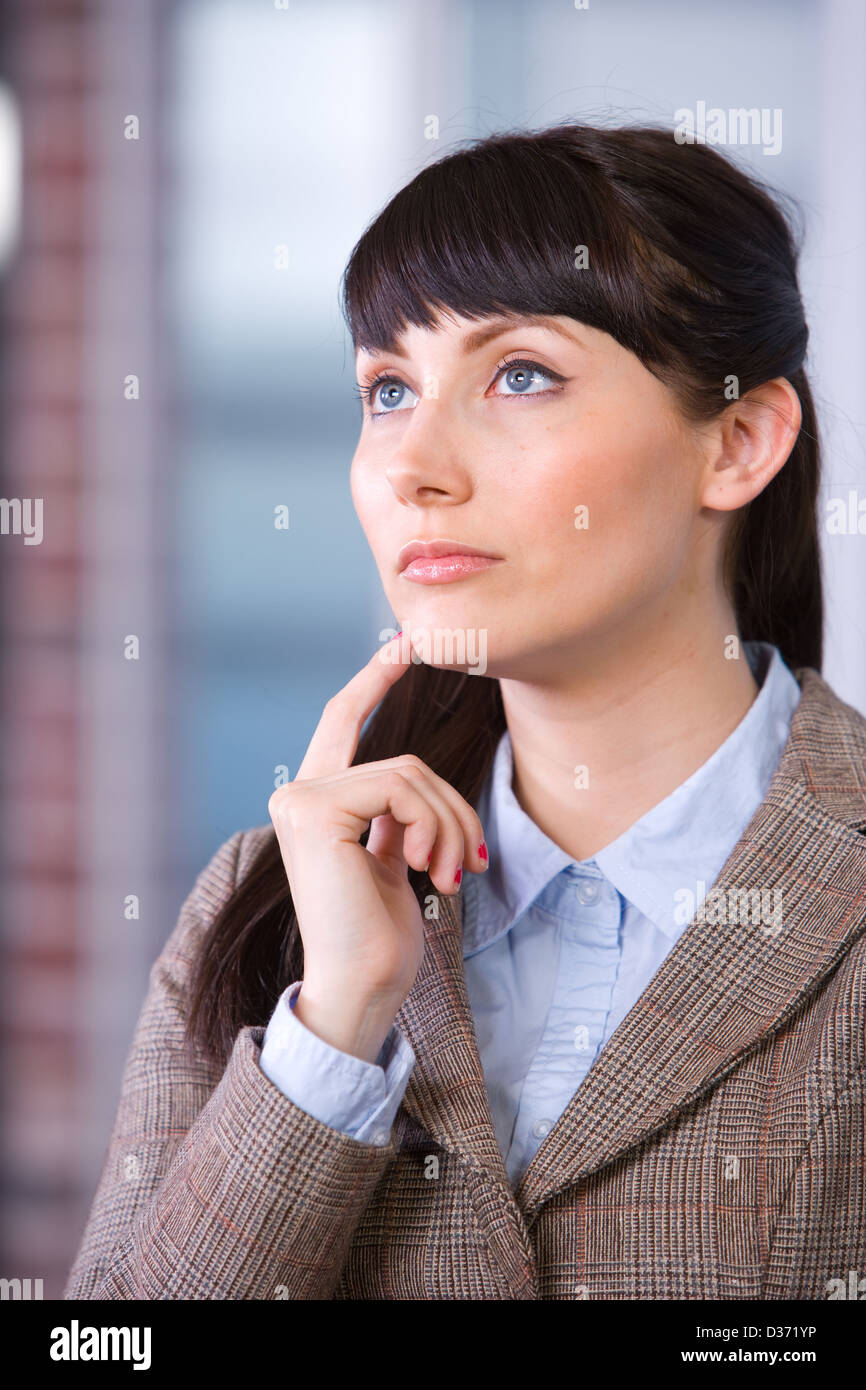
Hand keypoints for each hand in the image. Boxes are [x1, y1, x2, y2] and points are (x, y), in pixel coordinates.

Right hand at [267, 635, 487, 1060]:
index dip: (374, 680)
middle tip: (474, 863)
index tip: (405, 644)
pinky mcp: (316, 809)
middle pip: (402, 760)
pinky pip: (401, 787)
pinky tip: (431, 868)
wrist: (362, 987)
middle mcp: (298, 793)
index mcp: (316, 803)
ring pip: (409, 773)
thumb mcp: (393, 859)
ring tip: (454, 875)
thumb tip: (415, 783)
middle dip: (452, 808)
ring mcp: (302, 799)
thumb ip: (394, 814)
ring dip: (451, 825)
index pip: (344, 721)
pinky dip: (433, 826)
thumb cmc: (380, 936)